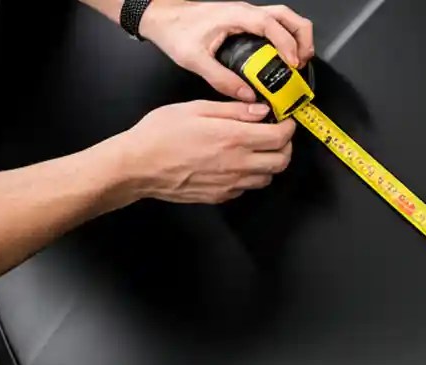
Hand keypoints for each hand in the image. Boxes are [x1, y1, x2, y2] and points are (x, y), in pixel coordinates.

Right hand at [108, 100, 294, 203]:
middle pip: (281, 161)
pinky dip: (250, 176)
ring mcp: (230, 184)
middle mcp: (237, 164)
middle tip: (275, 135)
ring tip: (256, 149)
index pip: (279, 137)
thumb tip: (260, 110)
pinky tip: (236, 164)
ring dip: (269, 163)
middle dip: (284, 146)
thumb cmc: (160, 135)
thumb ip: (233, 110)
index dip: (287, 127)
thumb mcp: (196, 108)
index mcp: (233, 138)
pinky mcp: (221, 195)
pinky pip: (247, 188)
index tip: (283, 121)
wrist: (138, 166)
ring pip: (267, 177)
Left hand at [140, 1, 314, 100]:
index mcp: (236, 16)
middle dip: (302, 39)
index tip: (293, 64)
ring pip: (285, 18)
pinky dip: (286, 38)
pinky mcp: (245, 21)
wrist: (162, 17)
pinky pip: (275, 25)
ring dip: (297, 37)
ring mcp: (247, 15)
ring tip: (297, 61)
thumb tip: (246, 95)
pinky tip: (281, 57)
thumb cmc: (175, 30)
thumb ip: (222, 80)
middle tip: (302, 63)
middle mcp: (245, 12)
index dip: (287, 45)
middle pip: (288, 17)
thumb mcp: (195, 60)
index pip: (272, 25)